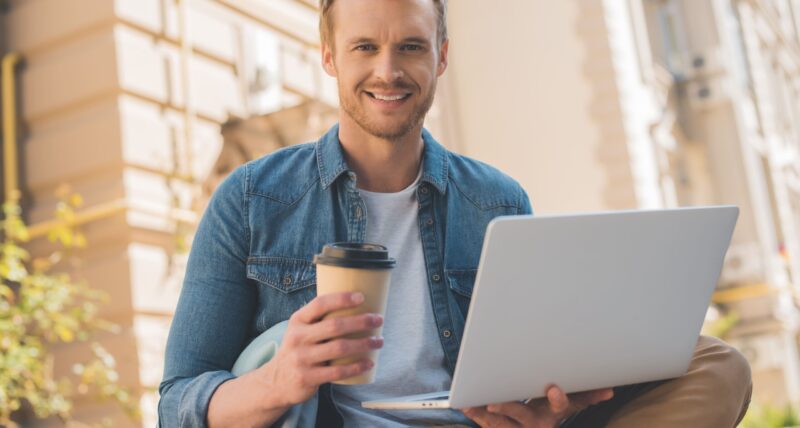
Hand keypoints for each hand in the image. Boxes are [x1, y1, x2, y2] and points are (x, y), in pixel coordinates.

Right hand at [257, 292, 383, 407]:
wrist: (276, 382)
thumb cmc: (299, 349)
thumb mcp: (300, 330)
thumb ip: (320, 319)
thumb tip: (357, 304)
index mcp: (297, 320)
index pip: (320, 304)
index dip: (341, 299)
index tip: (361, 297)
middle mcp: (298, 337)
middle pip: (335, 326)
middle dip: (361, 321)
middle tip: (378, 320)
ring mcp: (302, 358)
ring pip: (339, 348)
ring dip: (364, 344)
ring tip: (379, 341)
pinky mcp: (307, 377)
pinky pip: (337, 371)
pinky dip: (356, 367)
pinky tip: (369, 363)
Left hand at [462, 385, 613, 426]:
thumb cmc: (550, 408)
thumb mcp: (571, 402)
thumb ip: (587, 396)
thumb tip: (610, 391)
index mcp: (554, 412)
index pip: (560, 406)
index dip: (557, 399)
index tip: (554, 389)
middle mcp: (536, 423)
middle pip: (522, 416)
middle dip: (508, 409)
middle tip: (494, 404)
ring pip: (500, 423)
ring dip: (485, 414)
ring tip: (473, 405)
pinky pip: (487, 423)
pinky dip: (475, 413)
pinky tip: (465, 405)